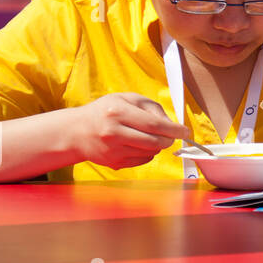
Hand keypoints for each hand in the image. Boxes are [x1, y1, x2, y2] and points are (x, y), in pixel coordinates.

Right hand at [71, 93, 192, 169]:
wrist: (77, 131)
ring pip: (150, 152)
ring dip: (157, 145)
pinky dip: (147, 153)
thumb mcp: (127, 99)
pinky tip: (137, 144)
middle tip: (170, 135)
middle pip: (155, 141)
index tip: (185, 131)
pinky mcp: (113, 163)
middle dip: (168, 139)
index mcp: (117, 112)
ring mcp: (112, 150)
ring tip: (148, 136)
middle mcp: (113, 133)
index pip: (154, 124)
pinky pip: (142, 160)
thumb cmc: (105, 111)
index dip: (174, 129)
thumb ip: (152, 108)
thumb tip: (172, 124)